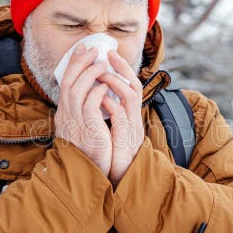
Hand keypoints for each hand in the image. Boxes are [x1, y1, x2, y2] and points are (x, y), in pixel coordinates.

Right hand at [53, 44, 113, 176]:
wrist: (87, 175)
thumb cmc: (90, 153)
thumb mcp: (84, 128)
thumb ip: (86, 111)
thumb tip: (96, 91)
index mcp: (64, 115)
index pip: (65, 83)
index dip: (73, 64)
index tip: (83, 50)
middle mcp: (66, 116)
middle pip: (68, 81)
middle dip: (79, 62)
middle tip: (92, 49)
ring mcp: (75, 122)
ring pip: (77, 89)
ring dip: (90, 73)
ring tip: (102, 63)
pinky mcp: (87, 129)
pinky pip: (90, 104)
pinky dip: (97, 92)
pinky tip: (105, 85)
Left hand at [98, 49, 144, 186]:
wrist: (120, 179)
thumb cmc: (113, 156)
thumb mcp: (110, 130)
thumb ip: (108, 113)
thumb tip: (98, 95)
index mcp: (129, 115)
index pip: (129, 85)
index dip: (121, 68)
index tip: (109, 53)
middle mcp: (134, 118)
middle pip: (134, 85)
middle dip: (122, 67)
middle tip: (110, 53)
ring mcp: (132, 128)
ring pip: (131, 96)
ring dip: (116, 82)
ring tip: (103, 73)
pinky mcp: (127, 139)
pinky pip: (121, 116)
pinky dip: (111, 104)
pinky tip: (101, 97)